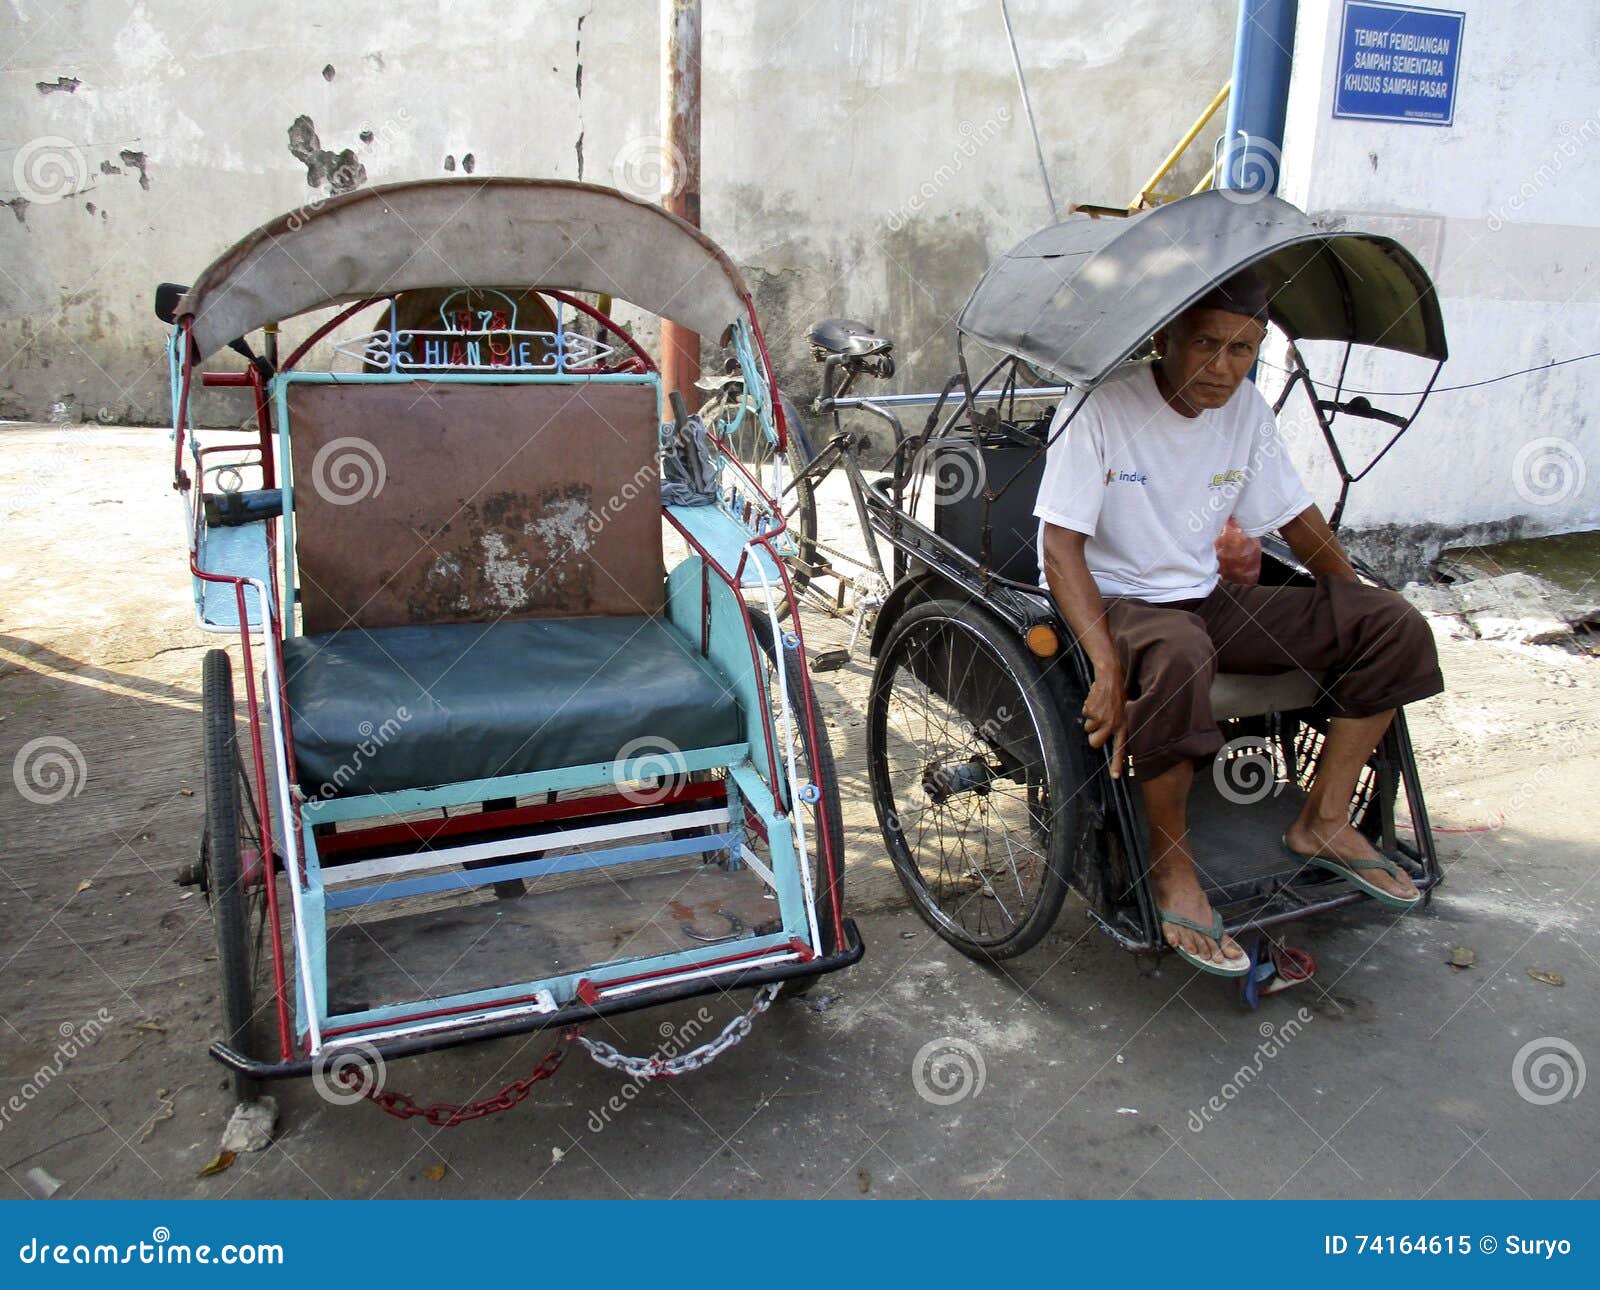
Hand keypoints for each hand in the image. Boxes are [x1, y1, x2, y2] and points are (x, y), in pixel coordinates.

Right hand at [1081, 661, 1128, 777]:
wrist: (1110, 677)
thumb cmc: (1116, 695)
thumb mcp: (1122, 712)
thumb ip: (1116, 726)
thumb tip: (1105, 739)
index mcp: (1122, 726)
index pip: (1120, 748)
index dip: (1117, 763)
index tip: (1115, 777)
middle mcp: (1112, 725)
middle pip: (1095, 743)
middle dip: (1092, 736)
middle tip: (1096, 726)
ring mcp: (1101, 719)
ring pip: (1088, 728)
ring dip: (1091, 719)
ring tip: (1099, 708)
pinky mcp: (1092, 711)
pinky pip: (1084, 715)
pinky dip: (1087, 709)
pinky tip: (1095, 701)